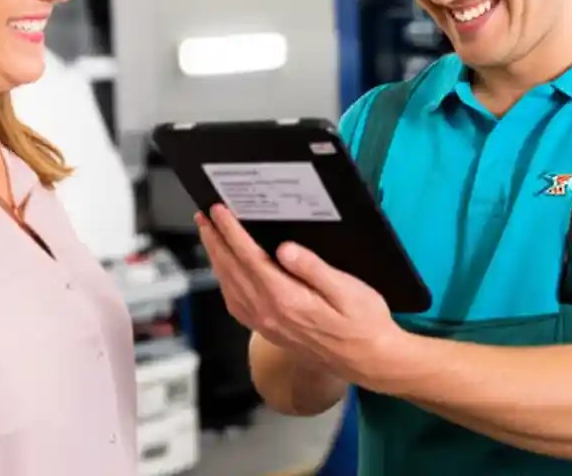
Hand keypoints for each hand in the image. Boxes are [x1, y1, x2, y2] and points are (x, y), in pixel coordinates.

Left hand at [193, 204, 405, 385]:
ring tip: (210, 237)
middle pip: (232, 270)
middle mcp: (270, 313)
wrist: (368, 360)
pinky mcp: (270, 331)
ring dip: (217, 259)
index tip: (218, 211)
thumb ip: (314, 269)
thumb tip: (286, 249)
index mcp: (287, 299)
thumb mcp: (348, 290)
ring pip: (230, 287)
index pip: (250, 258)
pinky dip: (225, 283)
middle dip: (216, 240)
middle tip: (203, 217)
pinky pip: (237, 304)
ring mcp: (267, 325)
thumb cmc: (363, 324)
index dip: (232, 232)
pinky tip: (226, 274)